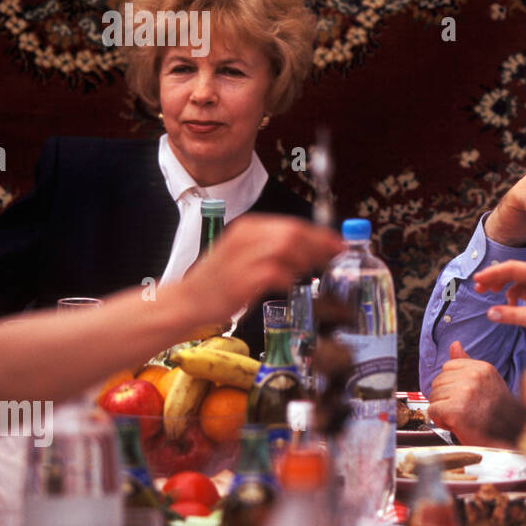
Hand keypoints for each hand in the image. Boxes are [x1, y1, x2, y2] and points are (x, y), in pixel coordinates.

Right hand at [183, 215, 341, 324]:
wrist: (188, 301)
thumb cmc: (221, 281)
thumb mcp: (248, 255)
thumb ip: (277, 250)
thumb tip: (315, 253)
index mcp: (249, 228)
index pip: (293, 224)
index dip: (320, 234)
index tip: (338, 244)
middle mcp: (245, 237)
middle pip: (293, 233)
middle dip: (319, 245)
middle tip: (334, 258)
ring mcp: (242, 257)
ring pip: (286, 248)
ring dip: (305, 261)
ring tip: (311, 272)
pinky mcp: (240, 279)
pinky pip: (274, 273)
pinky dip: (288, 278)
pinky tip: (290, 285)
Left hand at [428, 341, 518, 445]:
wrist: (511, 435)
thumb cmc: (497, 414)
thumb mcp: (486, 381)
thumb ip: (467, 363)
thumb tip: (454, 345)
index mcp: (481, 368)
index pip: (448, 367)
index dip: (451, 384)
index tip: (463, 396)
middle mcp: (474, 377)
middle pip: (438, 382)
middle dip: (446, 398)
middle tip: (464, 409)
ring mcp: (465, 392)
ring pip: (434, 397)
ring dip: (443, 411)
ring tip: (461, 417)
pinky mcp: (457, 410)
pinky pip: (433, 411)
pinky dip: (441, 421)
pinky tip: (456, 424)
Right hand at [473, 260, 525, 354]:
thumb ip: (510, 314)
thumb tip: (489, 313)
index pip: (512, 268)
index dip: (493, 272)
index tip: (477, 279)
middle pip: (512, 272)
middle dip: (494, 278)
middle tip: (477, 287)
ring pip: (514, 282)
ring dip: (501, 287)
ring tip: (488, 293)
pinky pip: (519, 292)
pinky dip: (510, 297)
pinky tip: (507, 306)